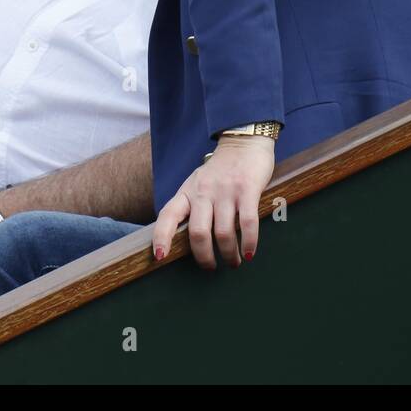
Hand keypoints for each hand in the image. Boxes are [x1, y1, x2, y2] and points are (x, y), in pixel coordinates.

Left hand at [152, 134, 274, 269]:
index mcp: (187, 191)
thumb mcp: (198, 184)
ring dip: (229, 254)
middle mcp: (203, 192)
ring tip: (234, 262)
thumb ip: (193, 206)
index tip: (161, 257)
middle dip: (205, 257)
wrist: (243, 142)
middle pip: (198, 233)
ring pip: (223, 233)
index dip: (162, 237)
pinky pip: (247, 223)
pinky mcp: (247, 189)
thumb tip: (192, 240)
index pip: (168, 215)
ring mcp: (225, 191)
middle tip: (211, 268)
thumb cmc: (220, 170)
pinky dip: (248, 243)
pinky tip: (249, 252)